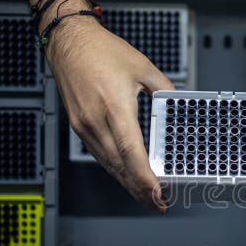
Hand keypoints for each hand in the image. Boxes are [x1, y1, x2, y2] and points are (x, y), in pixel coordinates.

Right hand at [47, 17, 173, 211]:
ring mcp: (84, 126)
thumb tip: (177, 104)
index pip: (131, 150)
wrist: (67, 41)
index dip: (144, 176)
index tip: (157, 192)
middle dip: (139, 189)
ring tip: (146, 197)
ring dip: (127, 184)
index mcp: (115, 106)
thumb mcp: (143, 66)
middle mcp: (96, 121)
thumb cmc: (101, 50)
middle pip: (119, 165)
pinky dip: (115, 169)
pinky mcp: (78, 126)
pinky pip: (99, 155)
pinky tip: (126, 176)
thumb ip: (164, 89)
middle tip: (158, 204)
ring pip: (108, 164)